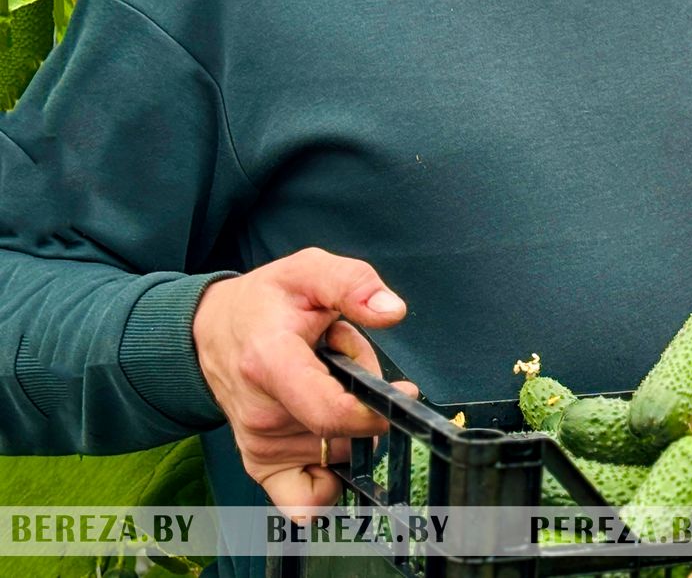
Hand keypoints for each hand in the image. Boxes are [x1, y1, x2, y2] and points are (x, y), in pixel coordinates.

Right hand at [192, 247, 420, 516]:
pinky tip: (330, 444)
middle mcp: (261, 413)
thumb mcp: (310, 271)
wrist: (212, 330)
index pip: (332, 415)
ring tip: (326, 384)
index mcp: (271, 364)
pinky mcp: (259, 465)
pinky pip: (307, 499)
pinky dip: (330, 480)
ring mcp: (258, 444)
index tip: (400, 392)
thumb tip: (392, 311)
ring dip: (349, 424)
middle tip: (344, 363)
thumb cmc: (267, 302)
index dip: (376, 411)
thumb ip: (353, 284)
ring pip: (339, 454)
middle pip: (345, 432)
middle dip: (364, 401)